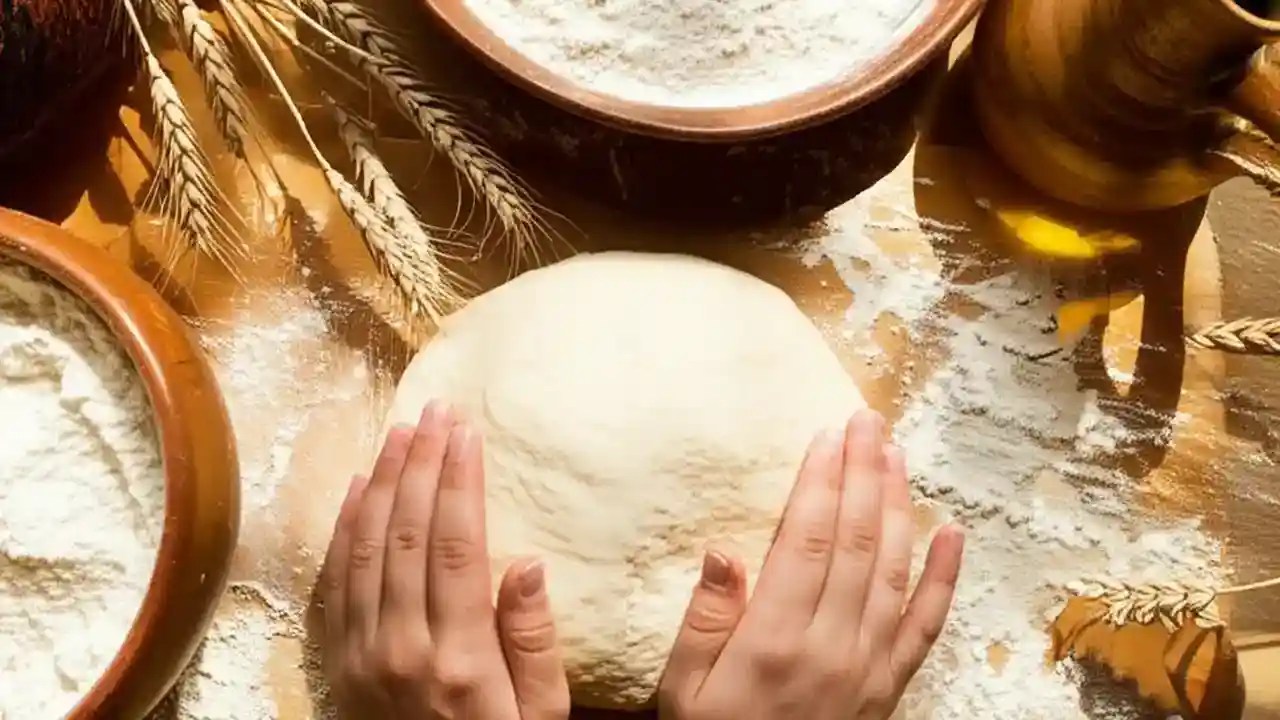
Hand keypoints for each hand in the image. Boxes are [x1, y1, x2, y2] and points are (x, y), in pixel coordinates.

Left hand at [321, 402, 570, 719]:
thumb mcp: (541, 716)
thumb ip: (533, 642)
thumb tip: (526, 562)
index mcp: (462, 658)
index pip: (457, 546)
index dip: (459, 481)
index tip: (467, 431)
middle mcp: (402, 647)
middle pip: (408, 534)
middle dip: (421, 464)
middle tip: (436, 410)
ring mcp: (360, 654)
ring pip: (366, 547)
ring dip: (381, 482)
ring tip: (400, 432)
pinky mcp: (335, 661)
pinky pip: (334, 580)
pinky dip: (342, 527)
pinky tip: (355, 487)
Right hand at [657, 410, 964, 719]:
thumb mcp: (682, 690)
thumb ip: (705, 622)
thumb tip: (721, 550)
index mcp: (773, 641)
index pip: (805, 542)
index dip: (821, 483)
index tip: (827, 435)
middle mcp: (830, 647)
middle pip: (854, 543)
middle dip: (863, 474)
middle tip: (868, 420)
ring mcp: (868, 667)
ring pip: (891, 570)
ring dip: (898, 506)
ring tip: (898, 453)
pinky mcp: (890, 686)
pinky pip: (925, 625)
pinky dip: (943, 577)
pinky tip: (951, 533)